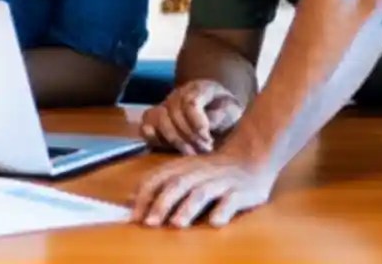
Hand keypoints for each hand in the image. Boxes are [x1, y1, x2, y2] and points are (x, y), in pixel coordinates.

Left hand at [131, 148, 276, 227]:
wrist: (251, 156)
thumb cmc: (212, 170)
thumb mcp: (184, 172)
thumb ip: (159, 185)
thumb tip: (130, 199)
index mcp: (183, 167)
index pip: (159, 178)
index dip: (145, 196)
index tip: (133, 215)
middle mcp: (200, 172)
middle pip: (178, 185)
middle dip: (162, 204)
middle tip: (149, 223)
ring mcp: (221, 181)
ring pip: (202, 192)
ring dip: (188, 208)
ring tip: (176, 224)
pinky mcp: (241, 192)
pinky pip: (232, 200)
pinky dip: (223, 210)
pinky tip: (215, 222)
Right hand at [140, 79, 242, 154]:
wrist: (218, 112)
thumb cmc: (225, 112)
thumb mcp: (231, 112)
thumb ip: (220, 116)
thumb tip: (204, 129)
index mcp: (200, 87)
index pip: (191, 101)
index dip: (197, 121)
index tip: (207, 138)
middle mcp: (179, 93)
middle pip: (175, 112)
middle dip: (189, 135)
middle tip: (205, 149)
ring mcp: (164, 105)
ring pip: (159, 118)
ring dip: (174, 139)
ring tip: (190, 152)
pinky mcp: (154, 119)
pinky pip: (145, 125)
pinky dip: (151, 136)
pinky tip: (164, 146)